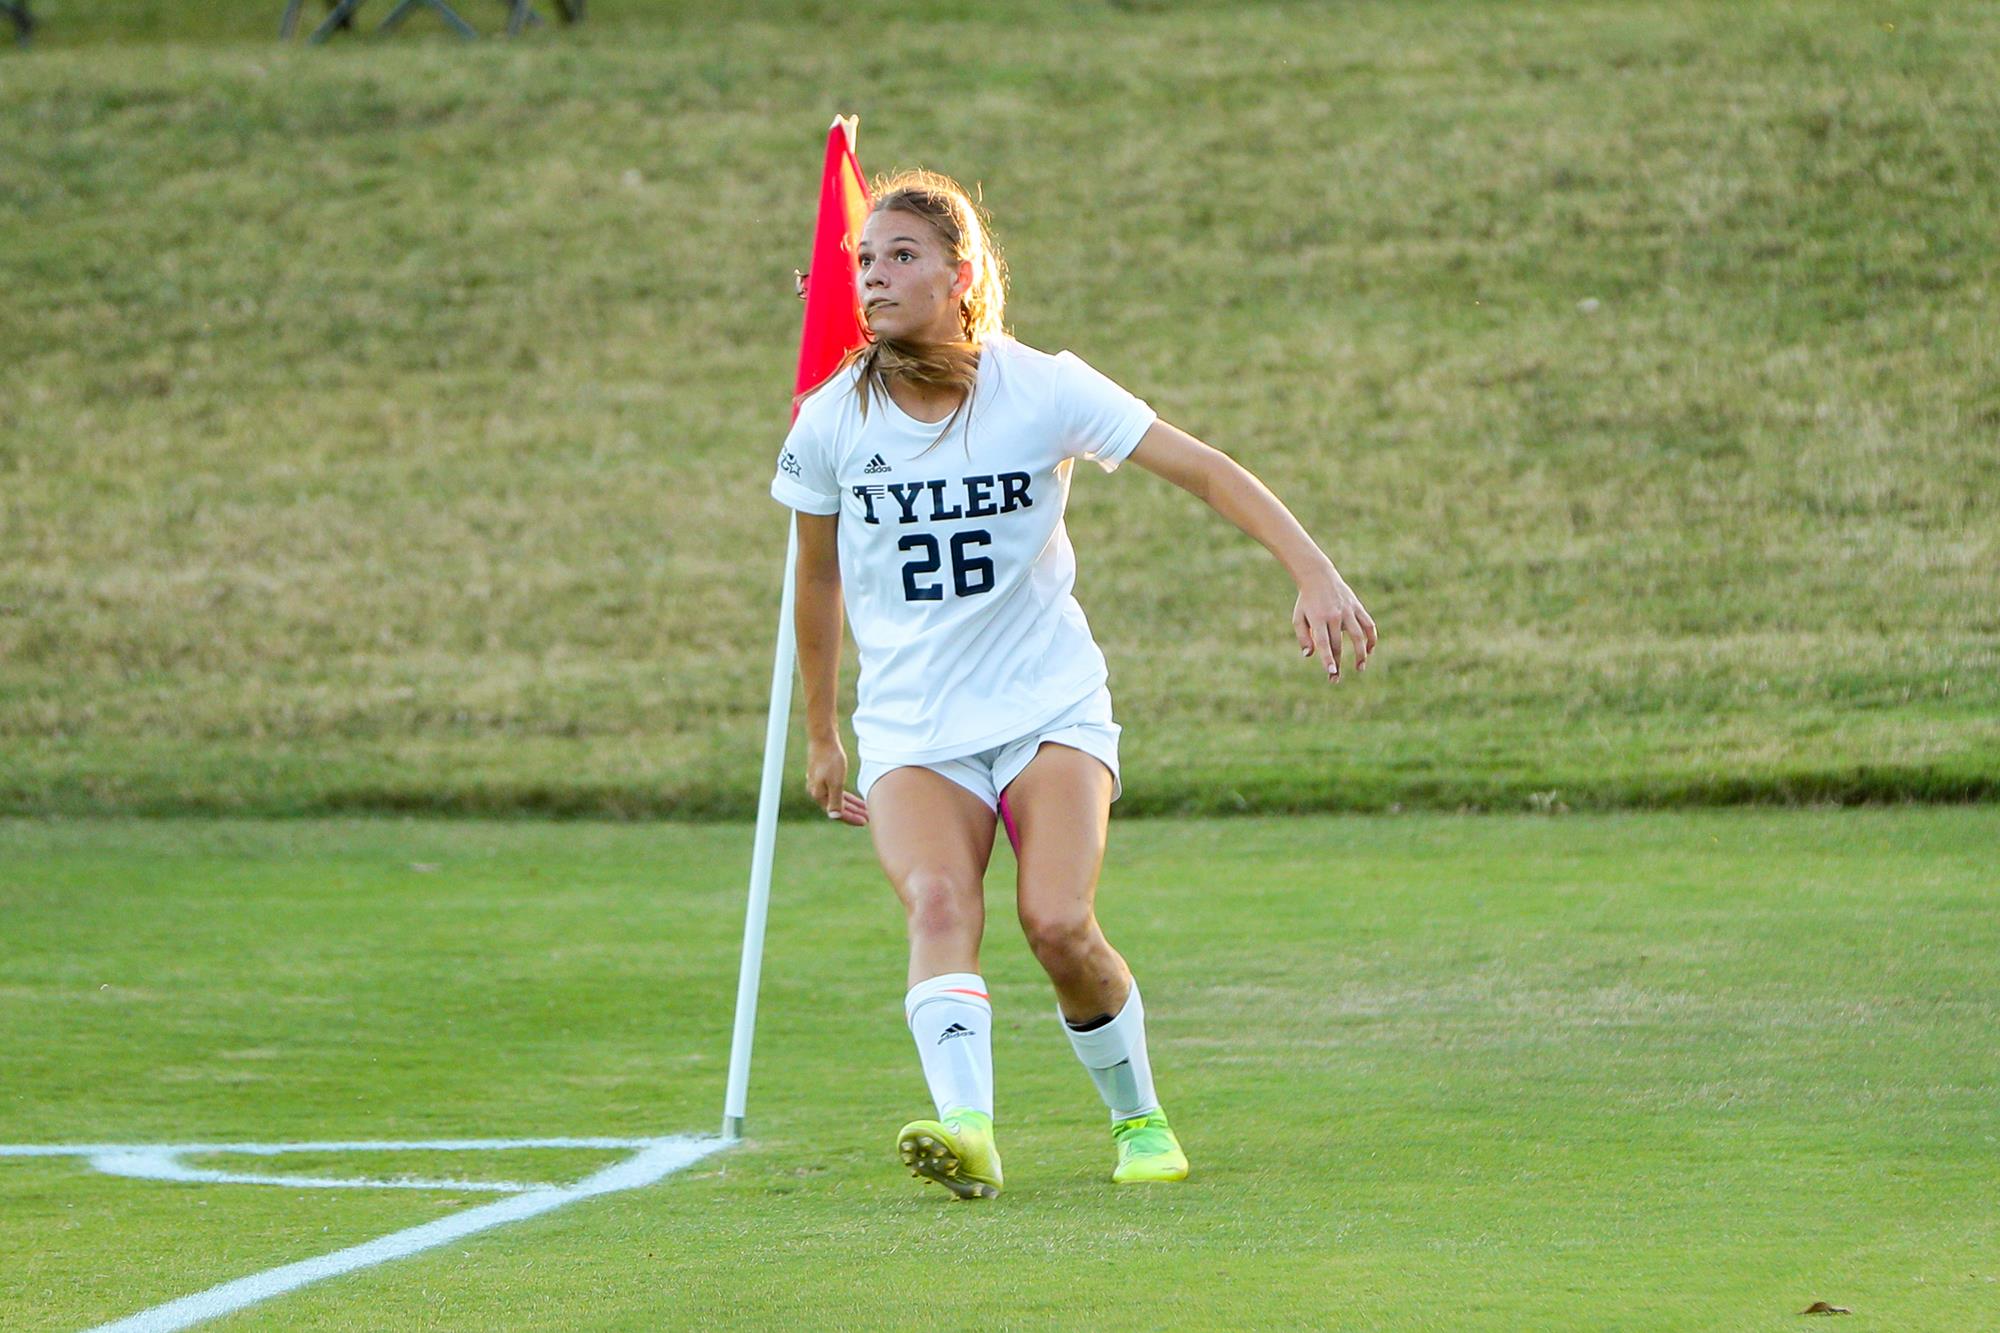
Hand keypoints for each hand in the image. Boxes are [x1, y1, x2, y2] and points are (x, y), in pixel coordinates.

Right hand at [806, 735, 868, 824]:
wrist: (823, 739)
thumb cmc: (830, 759)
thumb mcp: (836, 782)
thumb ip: (836, 800)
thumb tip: (834, 817)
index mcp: (819, 795)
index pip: (837, 813)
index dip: (851, 818)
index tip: (864, 822)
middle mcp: (817, 792)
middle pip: (838, 807)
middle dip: (853, 813)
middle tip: (868, 818)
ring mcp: (820, 784)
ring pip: (838, 799)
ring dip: (852, 805)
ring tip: (865, 809)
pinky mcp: (823, 776)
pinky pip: (837, 791)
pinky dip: (847, 797)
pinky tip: (855, 799)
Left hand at [1293, 566, 1375, 683]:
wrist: (1318, 576)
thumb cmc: (1306, 601)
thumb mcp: (1298, 617)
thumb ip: (1303, 637)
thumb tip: (1309, 656)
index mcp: (1318, 618)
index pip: (1324, 643)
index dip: (1328, 659)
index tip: (1331, 673)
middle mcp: (1334, 615)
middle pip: (1338, 644)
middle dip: (1338, 663)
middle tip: (1335, 679)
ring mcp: (1348, 610)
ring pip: (1359, 636)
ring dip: (1361, 654)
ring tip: (1360, 668)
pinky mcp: (1357, 607)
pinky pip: (1368, 624)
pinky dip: (1371, 638)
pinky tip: (1369, 650)